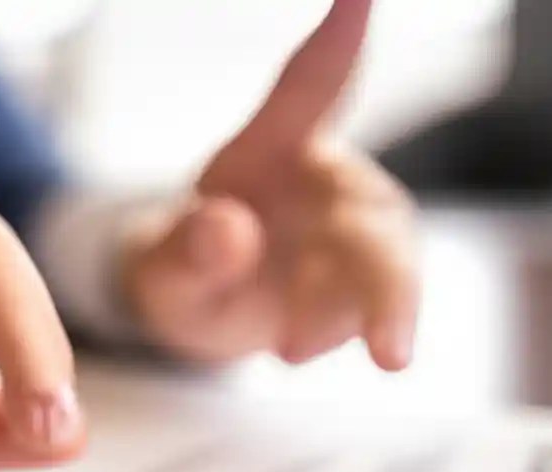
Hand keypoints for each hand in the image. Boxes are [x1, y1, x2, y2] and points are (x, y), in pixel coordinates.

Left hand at [126, 0, 416, 369]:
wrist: (207, 305)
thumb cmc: (182, 269)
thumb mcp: (162, 271)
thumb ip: (187, 254)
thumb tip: (232, 232)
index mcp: (271, 146)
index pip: (310, 84)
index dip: (337, 41)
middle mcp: (327, 177)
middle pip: (372, 207)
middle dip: (385, 271)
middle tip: (388, 347)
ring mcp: (356, 228)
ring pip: (386, 261)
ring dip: (362, 312)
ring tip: (286, 351)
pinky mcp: (371, 273)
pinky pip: (375, 303)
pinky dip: (342, 330)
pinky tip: (289, 347)